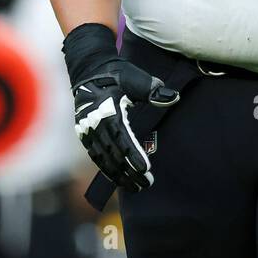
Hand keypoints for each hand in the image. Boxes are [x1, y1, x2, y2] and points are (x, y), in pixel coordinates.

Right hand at [73, 57, 178, 191]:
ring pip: (103, 159)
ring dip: (118, 174)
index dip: (133, 155)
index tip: (145, 168)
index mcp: (108, 110)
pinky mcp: (84, 133)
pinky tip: (118, 179)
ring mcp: (87, 130)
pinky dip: (106, 169)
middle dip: (129, 171)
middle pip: (113, 153)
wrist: (90, 69)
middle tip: (145, 183)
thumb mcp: (136, 78)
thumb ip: (153, 90)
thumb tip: (172, 97)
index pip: (122, 138)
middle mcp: (95, 123)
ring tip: (135, 187)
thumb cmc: (117, 74)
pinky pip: (95, 156)